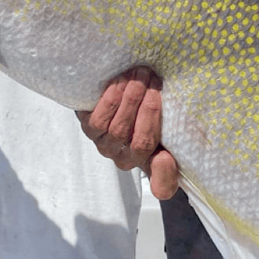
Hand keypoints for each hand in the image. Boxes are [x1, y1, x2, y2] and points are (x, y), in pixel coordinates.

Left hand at [76, 66, 179, 199]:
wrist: (118, 93)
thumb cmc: (145, 111)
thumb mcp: (165, 127)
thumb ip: (171, 145)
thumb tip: (165, 160)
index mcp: (149, 162)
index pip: (161, 182)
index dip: (164, 174)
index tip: (167, 157)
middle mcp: (124, 158)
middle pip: (141, 142)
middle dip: (149, 108)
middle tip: (155, 82)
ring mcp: (104, 143)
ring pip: (118, 129)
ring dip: (130, 100)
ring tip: (139, 76)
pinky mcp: (87, 127)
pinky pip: (98, 119)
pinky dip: (110, 99)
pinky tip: (120, 81)